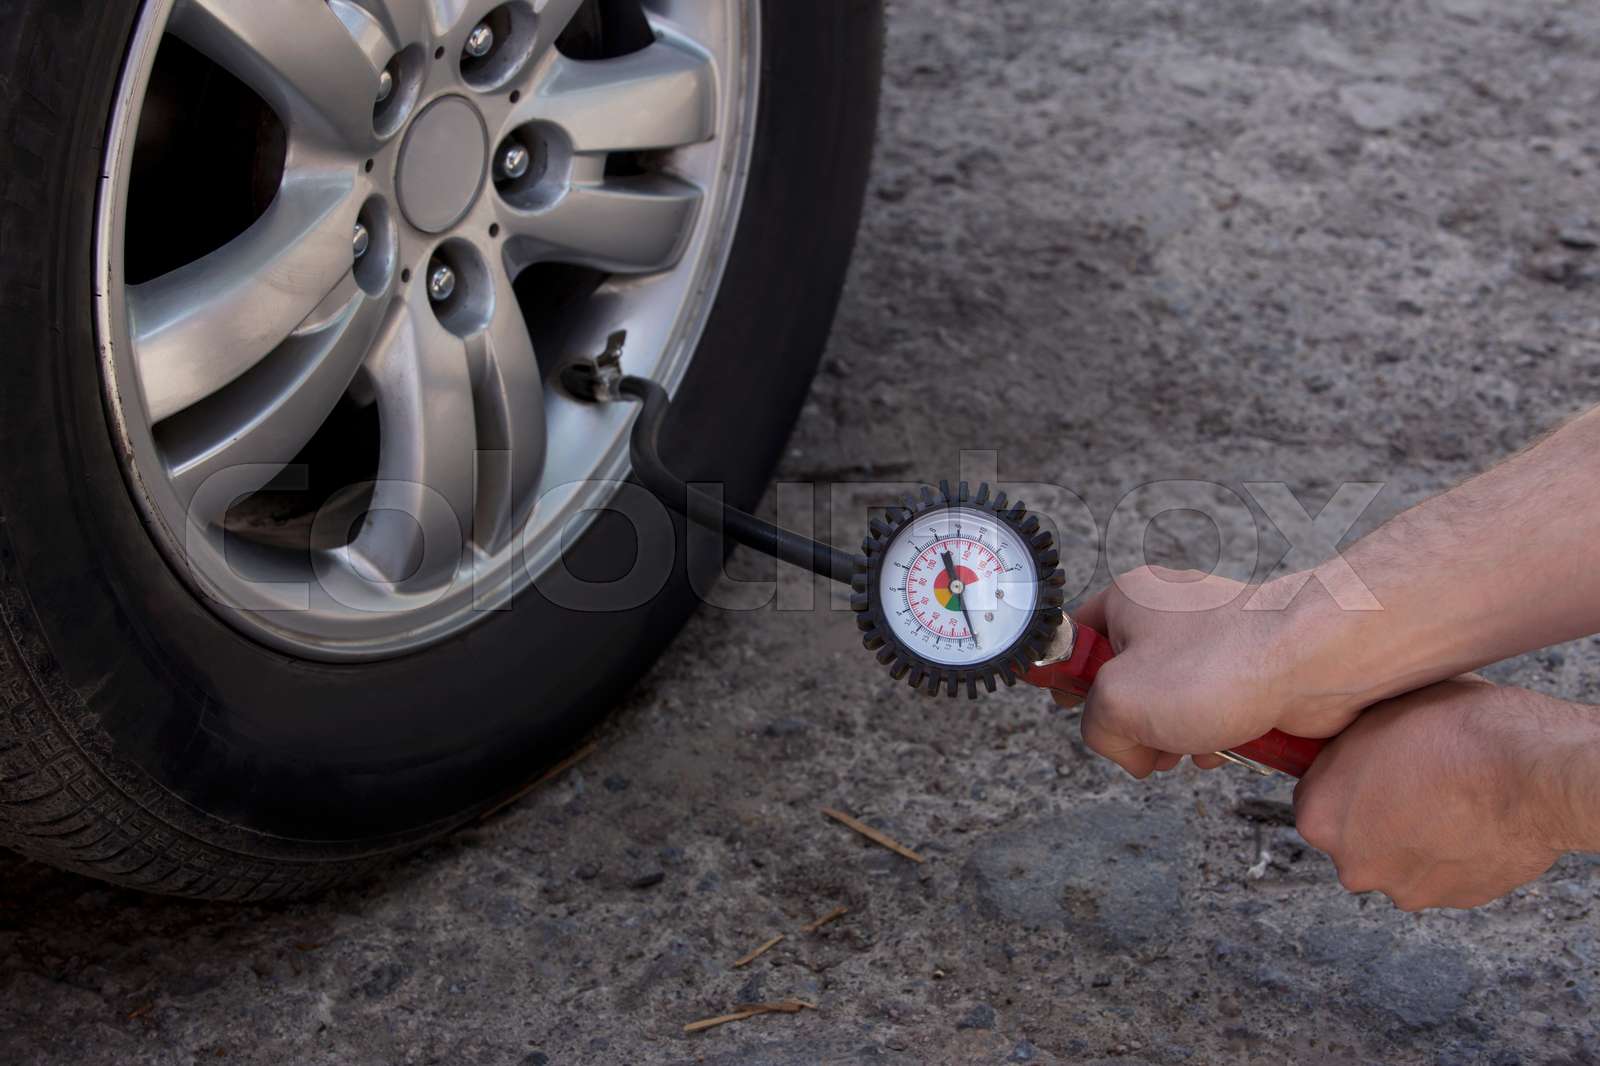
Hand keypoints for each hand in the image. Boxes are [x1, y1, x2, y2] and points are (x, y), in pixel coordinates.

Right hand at [1065, 566, 1357, 777]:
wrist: (1315, 662)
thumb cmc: (1220, 667)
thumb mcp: (1119, 703)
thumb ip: (1096, 728)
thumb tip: (1124, 749)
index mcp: (1128, 600)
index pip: (1075, 636)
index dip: (1066, 677)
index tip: (1070, 707)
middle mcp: (1168, 613)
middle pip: (1123, 679)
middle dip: (1133, 724)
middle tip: (1145, 742)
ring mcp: (1212, 640)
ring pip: (1170, 702)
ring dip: (1175, 737)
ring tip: (1195, 746)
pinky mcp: (1248, 667)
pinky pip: (1213, 710)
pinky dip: (1215, 735)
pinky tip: (1228, 744)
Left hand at [1293, 677, 1582, 910]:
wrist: (1529, 769)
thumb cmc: (1454, 730)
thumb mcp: (1377, 713)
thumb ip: (1346, 747)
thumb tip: (1344, 747)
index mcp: (1320, 816)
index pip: (1314, 799)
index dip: (1343, 779)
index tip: (1369, 768)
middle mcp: (1353, 863)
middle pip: (1354, 838)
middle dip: (1375, 815)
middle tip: (1413, 781)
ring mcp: (1405, 887)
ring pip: (1399, 860)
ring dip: (1416, 837)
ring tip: (1450, 799)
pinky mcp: (1454, 901)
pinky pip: (1442, 874)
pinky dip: (1454, 854)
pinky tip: (1474, 820)